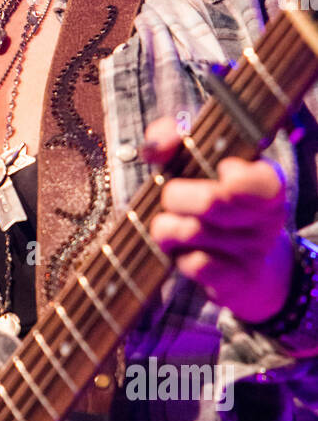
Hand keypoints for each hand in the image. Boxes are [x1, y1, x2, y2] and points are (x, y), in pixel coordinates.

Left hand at [141, 115, 294, 322]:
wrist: (251, 270)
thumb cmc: (214, 202)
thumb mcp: (201, 163)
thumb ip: (172, 139)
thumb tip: (153, 149)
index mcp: (267, 180)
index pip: (251, 176)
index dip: (228, 172)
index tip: (218, 169)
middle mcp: (268, 216)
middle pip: (211, 202)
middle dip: (174, 196)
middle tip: (168, 197)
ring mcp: (254, 251)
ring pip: (193, 233)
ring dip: (166, 227)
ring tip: (167, 225)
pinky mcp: (237, 281)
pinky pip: (196, 265)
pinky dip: (179, 258)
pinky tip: (182, 252)